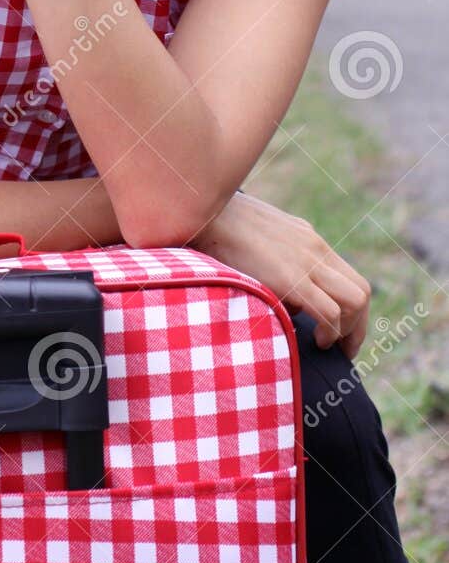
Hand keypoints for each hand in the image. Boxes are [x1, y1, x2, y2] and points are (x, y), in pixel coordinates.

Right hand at [194, 191, 370, 359]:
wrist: (201, 213)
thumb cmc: (219, 228)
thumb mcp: (259, 238)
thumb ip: (277, 260)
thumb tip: (283, 295)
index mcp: (309, 240)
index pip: (349, 278)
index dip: (351, 311)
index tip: (338, 331)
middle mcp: (316, 250)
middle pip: (361, 291)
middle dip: (357, 326)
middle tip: (343, 349)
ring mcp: (306, 263)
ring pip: (356, 302)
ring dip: (348, 331)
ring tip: (326, 345)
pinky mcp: (291, 279)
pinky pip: (330, 312)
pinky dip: (331, 332)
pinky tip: (315, 341)